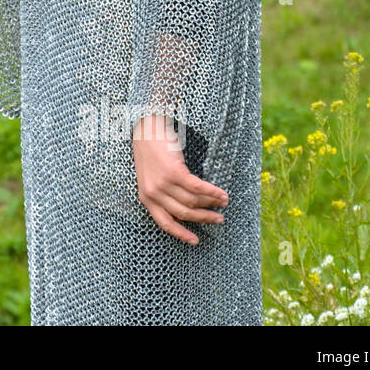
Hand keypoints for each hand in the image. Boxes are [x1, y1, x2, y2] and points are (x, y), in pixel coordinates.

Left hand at [132, 115, 227, 244]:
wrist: (147, 129)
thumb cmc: (151, 153)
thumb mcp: (150, 178)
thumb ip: (162, 194)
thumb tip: (186, 210)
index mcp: (146, 198)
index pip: (165, 223)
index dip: (181, 234)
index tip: (195, 241)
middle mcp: (153, 193)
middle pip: (184, 213)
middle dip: (204, 218)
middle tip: (218, 219)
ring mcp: (163, 183)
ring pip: (193, 201)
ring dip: (211, 203)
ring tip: (223, 203)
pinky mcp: (174, 172)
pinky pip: (198, 188)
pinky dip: (212, 192)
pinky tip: (222, 194)